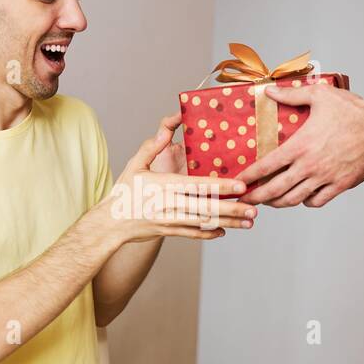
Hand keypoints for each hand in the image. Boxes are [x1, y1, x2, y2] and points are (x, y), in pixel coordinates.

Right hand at [98, 114, 256, 242]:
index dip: (221, 187)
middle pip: (207, 207)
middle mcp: (170, 204)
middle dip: (233, 210)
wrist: (110, 223)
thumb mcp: (135, 164)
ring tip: (248, 222)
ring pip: (204, 223)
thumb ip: (152, 146)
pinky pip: (193, 234)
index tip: (240, 187)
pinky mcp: (169, 231)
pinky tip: (225, 232)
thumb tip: (167, 129)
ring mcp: (170, 220)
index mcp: (164, 186)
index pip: (198, 186)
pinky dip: (210, 234)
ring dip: (229, 223)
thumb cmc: (123, 191)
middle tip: (254, 210)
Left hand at [237, 80, 363, 206]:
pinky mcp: (340, 185)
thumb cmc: (353, 111)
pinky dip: (305, 202)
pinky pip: (316, 201)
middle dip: (256, 197)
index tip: (239, 182)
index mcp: (300, 146)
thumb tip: (270, 91)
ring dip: (277, 202)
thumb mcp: (320, 96)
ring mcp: (325, 178)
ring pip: (293, 199)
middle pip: (274, 190)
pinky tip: (302, 197)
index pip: (266, 166)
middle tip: (245, 200)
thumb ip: (292, 95)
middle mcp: (309, 166)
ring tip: (269, 201)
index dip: (249, 177)